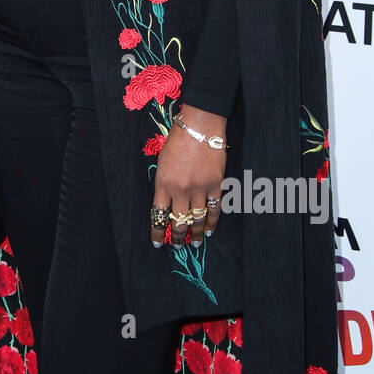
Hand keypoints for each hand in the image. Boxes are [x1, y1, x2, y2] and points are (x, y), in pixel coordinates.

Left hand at [151, 106, 225, 247]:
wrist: (199, 127)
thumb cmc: (177, 142)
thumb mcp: (162, 164)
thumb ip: (164, 185)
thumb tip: (166, 205)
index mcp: (163, 184)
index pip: (158, 215)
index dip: (158, 232)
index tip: (158, 243)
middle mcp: (180, 190)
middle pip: (178, 221)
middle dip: (177, 237)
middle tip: (177, 246)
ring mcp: (199, 189)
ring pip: (197, 219)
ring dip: (195, 234)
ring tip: (195, 243)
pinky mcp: (216, 185)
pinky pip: (214, 210)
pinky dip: (212, 223)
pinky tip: (209, 231)